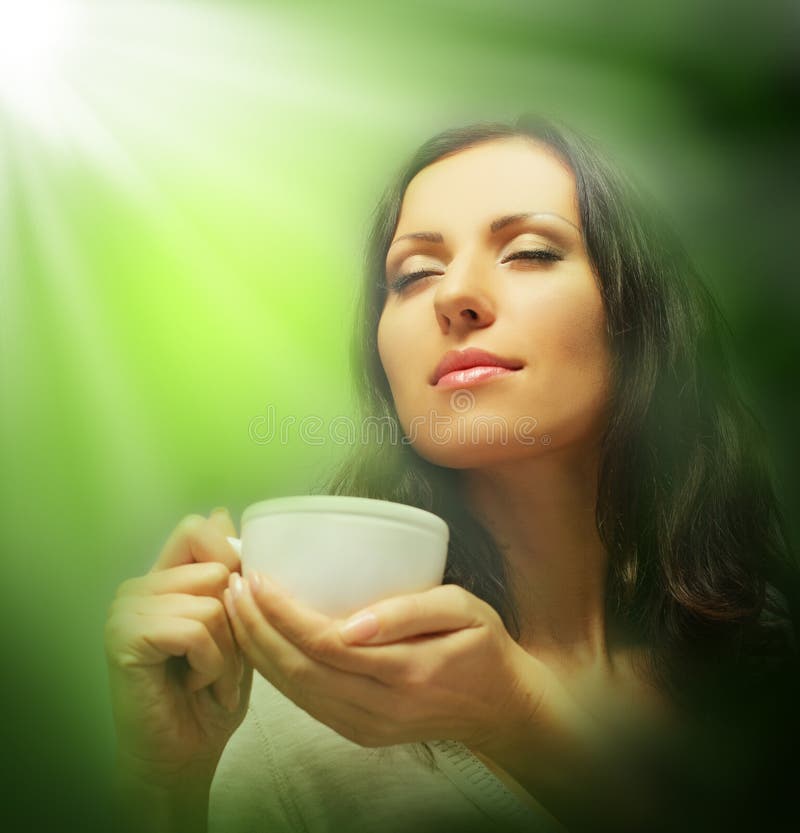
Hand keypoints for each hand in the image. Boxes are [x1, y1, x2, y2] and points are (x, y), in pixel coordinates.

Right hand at [104, 508, 253, 787]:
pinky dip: (211, 665)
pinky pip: (195, 629)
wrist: (183, 756)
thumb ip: (227, 575)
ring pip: (213, 602)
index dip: (230, 559)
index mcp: (163, 578)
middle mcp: (139, 586)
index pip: (198, 528)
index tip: (234, 606)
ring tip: (207, 677)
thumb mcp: (234, 626)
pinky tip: (195, 685)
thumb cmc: (211, 694)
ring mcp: (127, 609)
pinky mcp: (124, 636)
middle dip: (236, 622)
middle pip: (218, 569)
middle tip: (218, 660)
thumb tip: (221, 513)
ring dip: (227, 651)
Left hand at [223, 573, 549, 751]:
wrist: (500, 708)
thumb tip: (352, 622)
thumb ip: (411, 611)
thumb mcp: (465, 611)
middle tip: (232, 588)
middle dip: (256, 628)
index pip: (324, 643)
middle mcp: (381, 708)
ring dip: (258, 651)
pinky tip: (261, 644)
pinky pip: (306, 703)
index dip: (282, 613)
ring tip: (235, 611)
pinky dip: (275, 673)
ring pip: (295, 692)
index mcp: (408, 672)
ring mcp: (367, 726)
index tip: (256, 579)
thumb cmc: (483, 646)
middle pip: (299, 670)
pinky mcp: (360, 732)